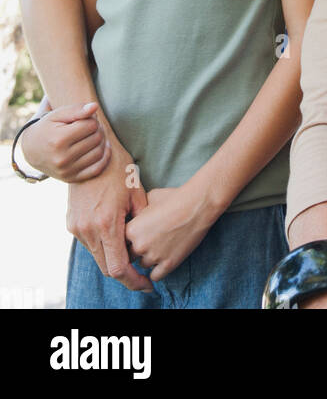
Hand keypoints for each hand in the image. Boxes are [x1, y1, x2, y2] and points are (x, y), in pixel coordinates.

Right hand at [19, 103, 109, 182]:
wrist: (31, 151)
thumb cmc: (47, 128)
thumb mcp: (57, 115)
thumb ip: (76, 110)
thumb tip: (95, 107)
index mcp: (58, 140)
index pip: (90, 125)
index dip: (92, 118)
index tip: (86, 117)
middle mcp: (62, 158)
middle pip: (96, 138)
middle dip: (97, 128)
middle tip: (91, 125)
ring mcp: (67, 171)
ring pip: (99, 152)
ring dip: (102, 141)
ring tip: (94, 134)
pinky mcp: (71, 178)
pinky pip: (97, 169)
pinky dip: (104, 157)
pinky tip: (103, 147)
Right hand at [67, 142, 151, 291]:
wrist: (89, 151)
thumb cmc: (119, 168)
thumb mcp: (138, 193)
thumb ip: (142, 222)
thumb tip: (146, 244)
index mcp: (107, 224)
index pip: (119, 267)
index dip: (133, 281)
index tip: (147, 284)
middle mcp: (88, 230)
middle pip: (106, 267)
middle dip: (125, 274)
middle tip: (142, 276)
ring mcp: (77, 227)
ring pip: (97, 256)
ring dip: (112, 259)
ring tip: (131, 255)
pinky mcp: (71, 223)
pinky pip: (89, 244)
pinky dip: (102, 247)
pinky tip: (115, 239)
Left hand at [124, 183, 218, 281]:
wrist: (197, 204)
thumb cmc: (174, 198)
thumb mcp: (150, 198)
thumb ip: (137, 211)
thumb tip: (134, 217)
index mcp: (131, 229)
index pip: (120, 241)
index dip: (128, 238)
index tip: (136, 235)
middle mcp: (139, 245)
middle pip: (130, 256)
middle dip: (137, 249)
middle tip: (148, 240)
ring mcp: (154, 256)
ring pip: (143, 265)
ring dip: (149, 258)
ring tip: (160, 245)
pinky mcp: (169, 264)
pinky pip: (155, 276)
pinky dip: (158, 269)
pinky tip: (164, 258)